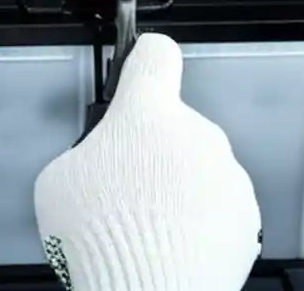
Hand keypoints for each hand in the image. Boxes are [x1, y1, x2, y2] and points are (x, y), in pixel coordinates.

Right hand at [34, 34, 261, 290]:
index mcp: (146, 114)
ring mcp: (225, 174)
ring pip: (196, 169)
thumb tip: (93, 164)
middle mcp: (194, 133)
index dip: (145, 58)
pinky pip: (216, 207)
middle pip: (170, 126)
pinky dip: (197, 223)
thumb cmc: (103, 237)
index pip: (155, 56)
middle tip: (121, 190)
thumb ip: (83, 155)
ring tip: (144, 229)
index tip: (143, 60)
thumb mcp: (59, 181)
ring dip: (175, 190)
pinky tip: (169, 247)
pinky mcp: (244, 214)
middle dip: (148, 153)